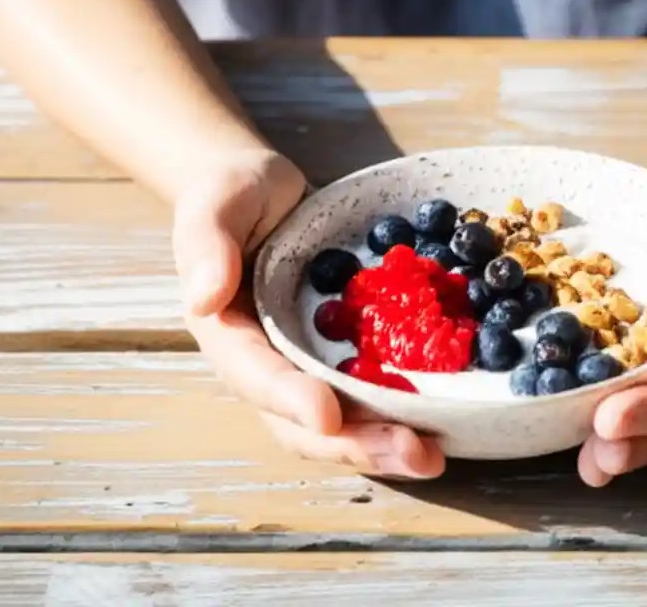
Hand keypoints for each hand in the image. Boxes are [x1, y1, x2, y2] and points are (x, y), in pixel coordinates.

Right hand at [175, 149, 445, 478]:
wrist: (261, 190)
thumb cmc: (231, 193)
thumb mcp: (214, 203)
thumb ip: (206, 245)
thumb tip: (204, 297)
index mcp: (227, 336)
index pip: (256, 377)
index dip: (290, 400)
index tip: (327, 413)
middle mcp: (267, 366)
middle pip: (303, 424)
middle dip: (355, 445)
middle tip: (412, 454)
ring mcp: (308, 366)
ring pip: (341, 424)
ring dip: (384, 445)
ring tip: (432, 457)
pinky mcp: (344, 357)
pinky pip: (371, 395)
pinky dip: (402, 414)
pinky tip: (442, 423)